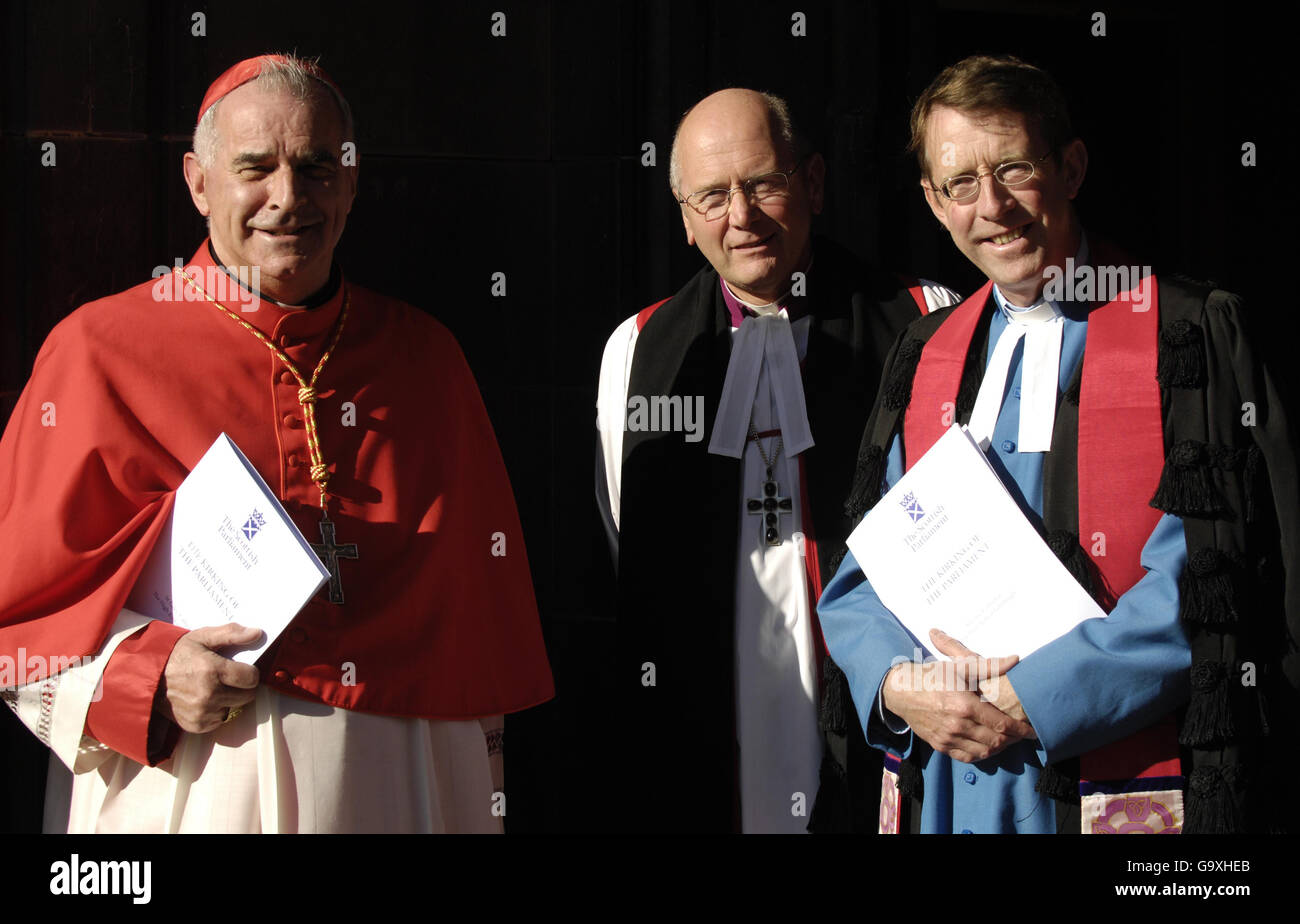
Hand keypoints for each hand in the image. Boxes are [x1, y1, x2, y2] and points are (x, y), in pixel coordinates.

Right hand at [158, 623, 261, 733]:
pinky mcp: (196, 725)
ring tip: (213, 688)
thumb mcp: (203, 637)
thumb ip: (231, 634)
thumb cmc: (178, 654)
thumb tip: (257, 633)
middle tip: (227, 679)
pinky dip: (216, 712)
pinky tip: (204, 700)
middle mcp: (208, 694)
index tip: (241, 669)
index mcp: (212, 670)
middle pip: (247, 696)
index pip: (251, 678)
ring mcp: (202, 712)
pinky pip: (219, 720)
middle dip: (242, 687)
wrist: (149, 677)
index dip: (250, 672)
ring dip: (229, 700)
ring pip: (234, 708)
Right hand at [880, 629, 1033, 762]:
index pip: (1002, 725)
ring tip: (1007, 740)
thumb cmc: (932, 676)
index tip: (1031, 730)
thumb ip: (989, 666)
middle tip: (1021, 734)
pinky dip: (983, 755)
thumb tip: (1014, 660)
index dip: (1021, 730)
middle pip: (996, 741)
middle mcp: (957, 725)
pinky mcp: (941, 745)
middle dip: (1013, 740)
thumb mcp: (960, 666)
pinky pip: (968, 757)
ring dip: (1000, 748)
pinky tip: (988, 746)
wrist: (901, 691)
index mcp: (965, 705)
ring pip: (984, 752)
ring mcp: (948, 737)